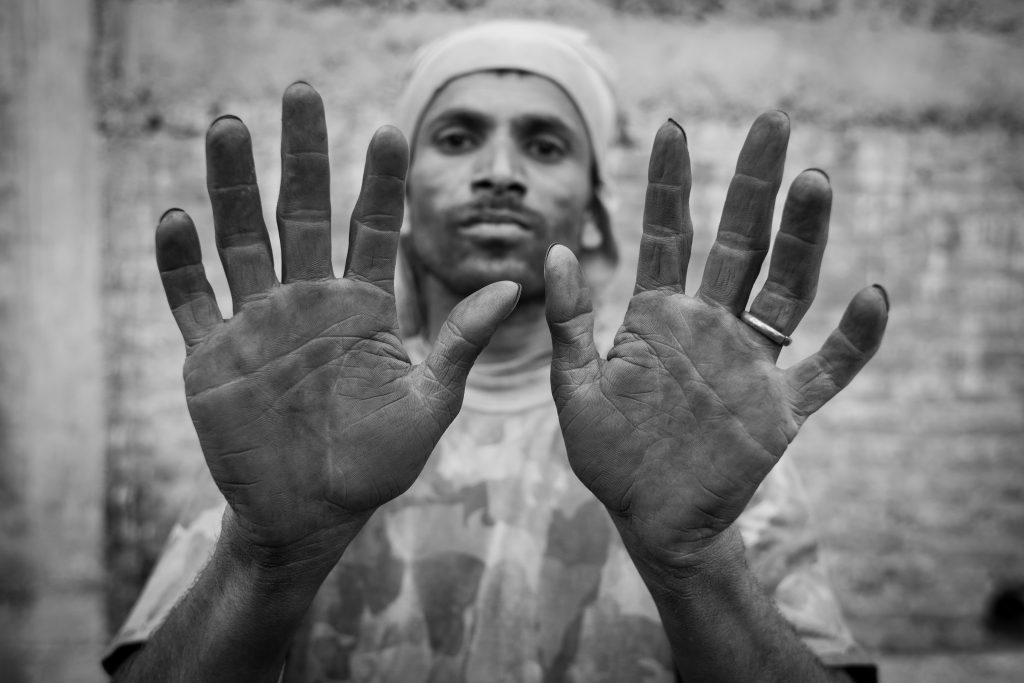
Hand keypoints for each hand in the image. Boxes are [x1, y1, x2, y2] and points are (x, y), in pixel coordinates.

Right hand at [157, 83, 518, 565]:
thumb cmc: (376, 462)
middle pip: (300, 213)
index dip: (381, 182)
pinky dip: (180, 265)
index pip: (373, 228)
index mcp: (362, 306)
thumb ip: (463, 343)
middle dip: (300, 156)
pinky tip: (176, 220)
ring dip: (231, 186)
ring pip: (241, 240)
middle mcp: (308, 301)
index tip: (392, 130)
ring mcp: (256, 323)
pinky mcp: (211, 356)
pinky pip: (192, 301)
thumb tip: (511, 286)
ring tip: (228, 127)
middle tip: (302, 92)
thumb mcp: (430, 402)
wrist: (312, 514)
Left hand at [544, 114, 887, 569]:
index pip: (668, 235)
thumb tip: (552, 251)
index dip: (669, 184)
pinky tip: (871, 297)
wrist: (651, 519)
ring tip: (814, 183)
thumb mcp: (574, 387)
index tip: (670, 128)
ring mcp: (748, 363)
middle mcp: (709, 326)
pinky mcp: (780, 408)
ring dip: (803, 241)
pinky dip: (852, 339)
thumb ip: (568, 323)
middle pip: (739, 244)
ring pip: (784, 290)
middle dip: (753, 186)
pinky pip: (826, 369)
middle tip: (773, 123)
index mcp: (658, 316)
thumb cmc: (611, 454)